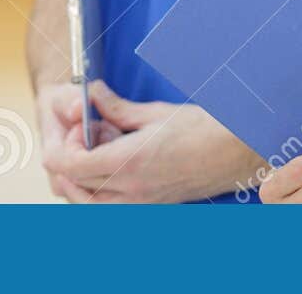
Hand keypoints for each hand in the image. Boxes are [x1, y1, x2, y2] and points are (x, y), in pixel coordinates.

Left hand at [40, 81, 264, 202]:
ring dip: (81, 176)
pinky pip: (106, 206)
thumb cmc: (204, 130)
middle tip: (91, 132)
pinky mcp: (147, 209)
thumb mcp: (156, 113)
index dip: (64, 143)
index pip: (67, 165)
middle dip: (70, 157)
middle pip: (70, 185)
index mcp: (127, 164)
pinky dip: (97, 189)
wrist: (237, 153)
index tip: (81, 124)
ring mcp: (138, 205)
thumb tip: (92, 93)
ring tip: (103, 147)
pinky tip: (115, 163)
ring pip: (84, 202)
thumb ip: (116, 107)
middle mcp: (128, 192)